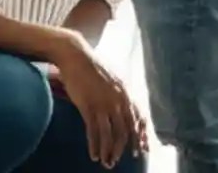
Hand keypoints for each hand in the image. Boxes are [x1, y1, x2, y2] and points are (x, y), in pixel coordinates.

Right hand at [53, 36, 143, 166]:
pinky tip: (93, 154)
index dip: (141, 136)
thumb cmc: (92, 66)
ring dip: (109, 151)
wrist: (75, 55)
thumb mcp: (114, 78)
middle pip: (126, 131)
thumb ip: (121, 93)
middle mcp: (118, 100)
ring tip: (107, 162)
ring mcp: (103, 103)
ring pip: (111, 135)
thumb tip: (126, 105)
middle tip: (121, 160)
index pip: (139, 119)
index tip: (142, 149)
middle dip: (125, 149)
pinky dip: (94, 146)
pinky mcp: (88, 106)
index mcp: (126, 93)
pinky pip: (94, 131)